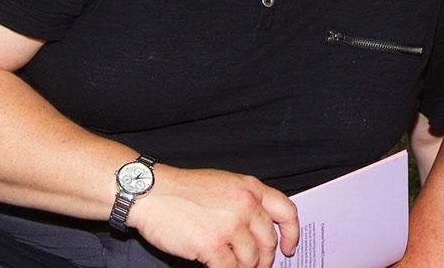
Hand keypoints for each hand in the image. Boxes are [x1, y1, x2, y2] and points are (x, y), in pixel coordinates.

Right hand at [129, 165, 298, 267]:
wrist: (152, 193)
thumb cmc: (183, 190)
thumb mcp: (224, 184)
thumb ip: (245, 201)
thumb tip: (258, 226)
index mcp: (251, 188)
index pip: (286, 212)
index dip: (291, 233)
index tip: (289, 247)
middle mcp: (246, 205)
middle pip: (268, 241)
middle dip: (265, 259)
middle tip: (259, 267)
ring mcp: (231, 225)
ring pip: (251, 259)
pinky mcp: (213, 245)